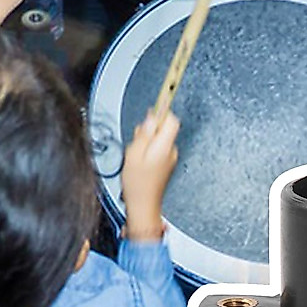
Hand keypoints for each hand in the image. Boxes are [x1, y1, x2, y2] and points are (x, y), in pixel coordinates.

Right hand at [121, 109, 178, 241]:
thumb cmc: (138, 185)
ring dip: (148, 139)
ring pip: (160, 137)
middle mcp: (171, 150)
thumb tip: (153, 116)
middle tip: (138, 140)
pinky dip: (149, 149)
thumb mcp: (134, 154)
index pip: (171, 119)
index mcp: (164, 146)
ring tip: (137, 154)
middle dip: (150, 127)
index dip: (163, 110)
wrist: (143, 206)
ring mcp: (170, 158)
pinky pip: (159, 147)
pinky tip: (140, 161)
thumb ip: (145, 133)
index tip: (160, 100)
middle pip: (165, 126)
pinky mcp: (166, 163)